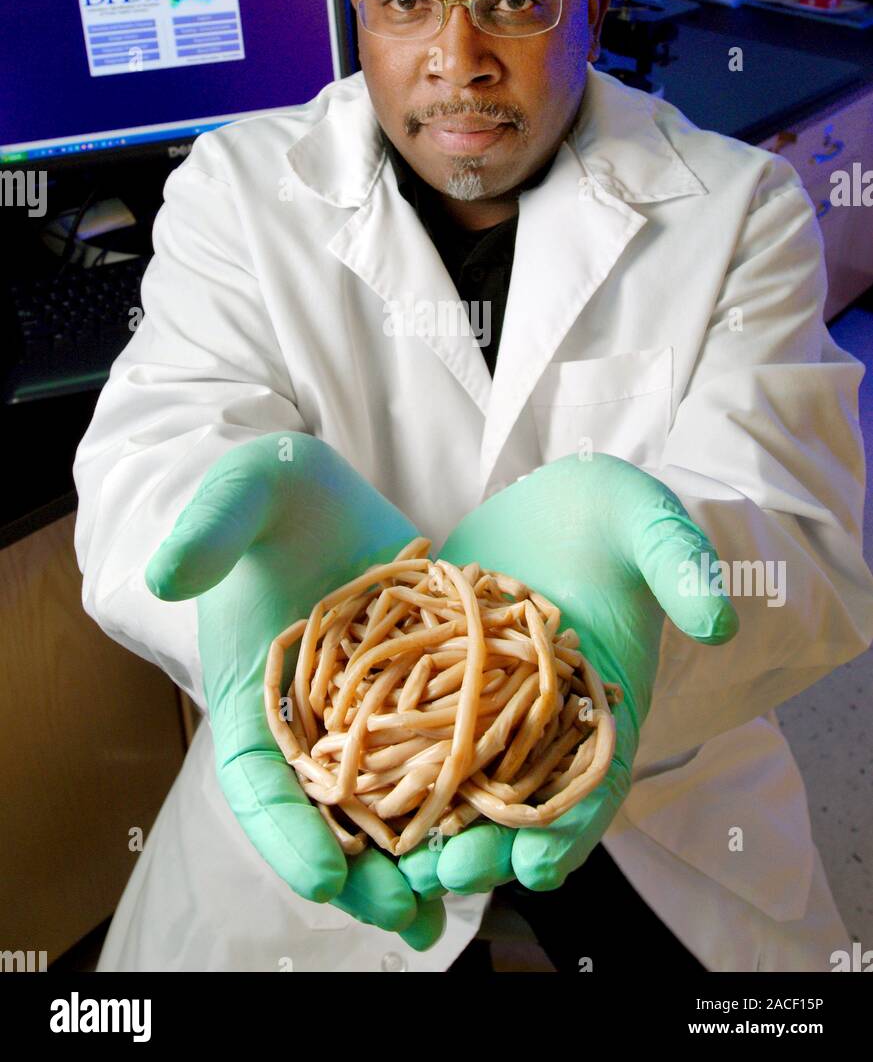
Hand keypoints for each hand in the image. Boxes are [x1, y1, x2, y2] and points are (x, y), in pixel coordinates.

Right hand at [145, 431, 445, 950]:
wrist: (337, 490)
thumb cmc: (278, 494)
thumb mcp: (246, 491)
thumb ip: (211, 528)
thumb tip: (167, 576)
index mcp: (252, 695)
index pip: (256, 780)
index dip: (283, 833)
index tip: (321, 879)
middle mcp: (309, 723)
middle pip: (328, 815)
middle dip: (362, 874)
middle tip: (406, 915)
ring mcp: (368, 718)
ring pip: (389, 806)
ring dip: (417, 861)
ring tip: (452, 905)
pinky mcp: (422, 699)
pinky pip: (443, 762)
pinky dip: (463, 805)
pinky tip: (500, 838)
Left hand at [398, 452, 738, 899]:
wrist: (552, 500)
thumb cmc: (610, 510)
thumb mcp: (645, 521)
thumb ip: (680, 562)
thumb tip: (720, 621)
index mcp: (608, 700)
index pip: (599, 778)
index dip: (575, 828)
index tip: (540, 868)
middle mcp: (550, 720)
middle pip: (524, 799)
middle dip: (489, 847)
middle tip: (445, 880)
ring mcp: (495, 708)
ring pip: (467, 782)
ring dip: (435, 828)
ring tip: (394, 867)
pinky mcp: (444, 685)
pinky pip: (417, 736)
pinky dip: (393, 772)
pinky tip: (354, 800)